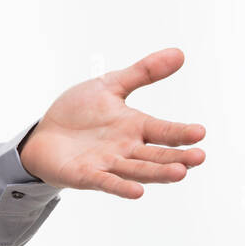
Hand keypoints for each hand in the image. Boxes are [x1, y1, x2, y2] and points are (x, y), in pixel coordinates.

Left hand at [19, 47, 205, 196]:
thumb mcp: (109, 86)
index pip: (164, 131)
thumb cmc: (79, 112)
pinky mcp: (86, 175)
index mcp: (136, 127)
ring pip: (137, 170)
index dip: (181, 132)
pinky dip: (121, 186)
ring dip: (158, 173)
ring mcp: (108, 164)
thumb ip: (142, 72)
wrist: (44, 134)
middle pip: (157, 156)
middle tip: (199, 157)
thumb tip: (179, 53)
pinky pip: (106, 182)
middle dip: (178, 157)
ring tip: (180, 173)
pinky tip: (137, 192)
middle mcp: (127, 149)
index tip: (200, 132)